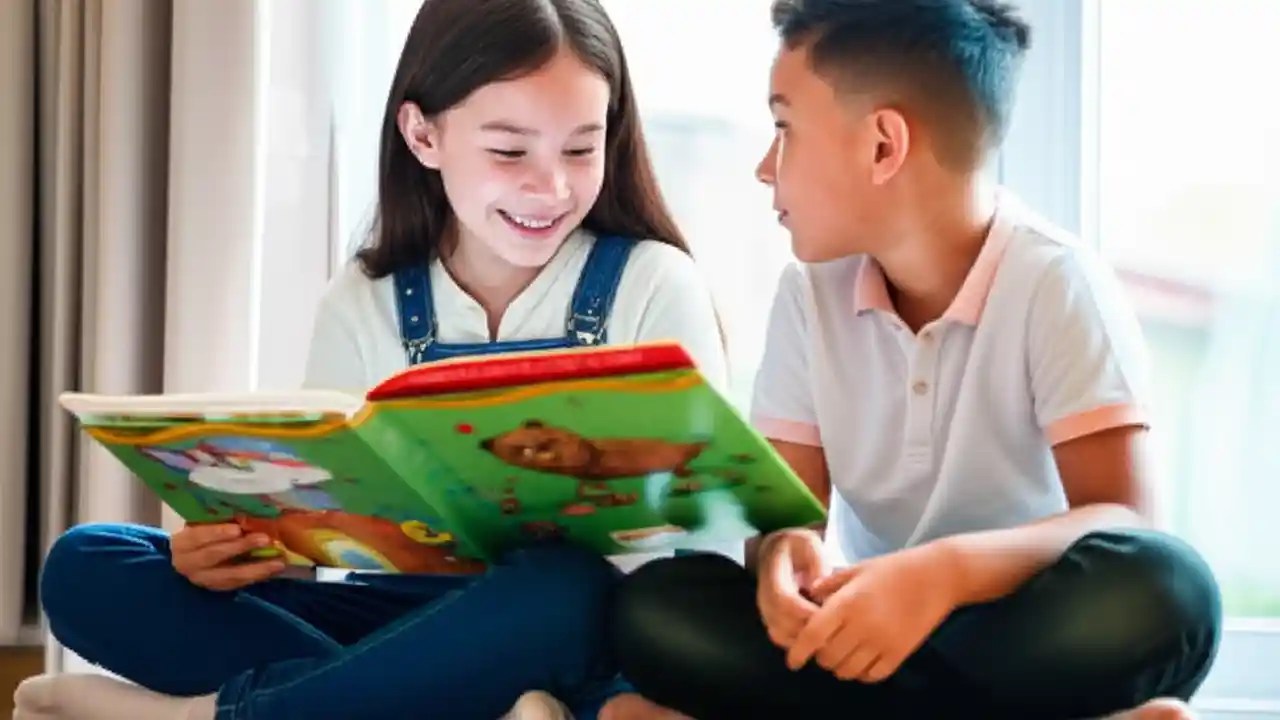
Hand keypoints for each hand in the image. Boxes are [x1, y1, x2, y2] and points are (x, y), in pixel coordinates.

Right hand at [171, 522, 285, 590]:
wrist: (189, 556)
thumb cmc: (201, 531)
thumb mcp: (203, 522)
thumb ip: (218, 518)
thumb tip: (245, 511)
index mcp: (182, 543)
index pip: (197, 537)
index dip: (217, 533)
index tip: (237, 528)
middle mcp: (188, 564)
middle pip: (214, 556)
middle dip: (241, 547)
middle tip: (265, 539)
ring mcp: (203, 579)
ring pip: (229, 576)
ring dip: (256, 568)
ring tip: (278, 561)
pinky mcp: (216, 588)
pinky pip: (237, 584)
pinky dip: (256, 577)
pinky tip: (274, 570)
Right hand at [756, 528, 829, 649]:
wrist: (778, 549)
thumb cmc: (798, 546)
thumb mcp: (810, 543)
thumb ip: (816, 562)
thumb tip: (818, 587)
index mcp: (772, 571)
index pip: (783, 599)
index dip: (804, 612)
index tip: (827, 615)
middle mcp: (763, 594)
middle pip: (780, 623)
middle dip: (808, 631)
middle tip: (834, 631)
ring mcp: (765, 609)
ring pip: (780, 635)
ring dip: (804, 640)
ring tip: (827, 635)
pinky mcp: (770, 619)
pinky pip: (781, 638)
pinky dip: (799, 642)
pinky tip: (818, 637)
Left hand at [786, 542, 960, 682]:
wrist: (937, 576)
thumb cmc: (894, 568)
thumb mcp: (858, 569)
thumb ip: (830, 583)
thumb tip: (809, 594)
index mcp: (847, 603)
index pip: (813, 635)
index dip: (798, 651)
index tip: (792, 661)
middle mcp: (862, 626)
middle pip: (828, 657)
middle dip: (821, 656)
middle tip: (825, 646)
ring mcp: (882, 643)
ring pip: (848, 671)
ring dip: (840, 666)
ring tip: (844, 653)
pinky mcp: (900, 654)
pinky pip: (873, 676)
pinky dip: (863, 673)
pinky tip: (863, 660)